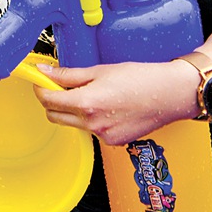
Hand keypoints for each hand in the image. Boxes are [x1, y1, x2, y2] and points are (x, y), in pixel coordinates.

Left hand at [32, 60, 200, 144]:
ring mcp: (103, 136)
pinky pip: (92, 130)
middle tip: (61, 86)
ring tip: (92, 93)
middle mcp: (92, 124)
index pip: (47, 100)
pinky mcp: (114, 141)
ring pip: (73, 123)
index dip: (40, 88)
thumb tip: (44, 71)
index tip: (41, 80)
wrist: (172, 94)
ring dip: (72, 110)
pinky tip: (107, 106)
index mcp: (86, 103)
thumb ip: (68, 74)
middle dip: (52, 101)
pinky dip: (91, 119)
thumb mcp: (100, 70)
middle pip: (54, 115)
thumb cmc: (141, 78)